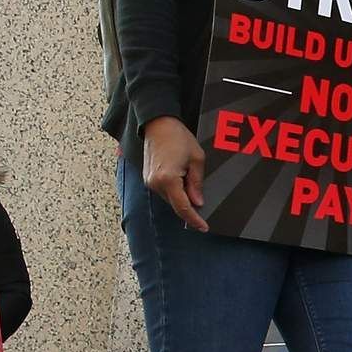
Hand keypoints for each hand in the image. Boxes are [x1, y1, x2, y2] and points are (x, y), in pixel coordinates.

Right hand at [141, 116, 208, 231]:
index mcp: (168, 180)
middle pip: (176, 203)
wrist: (158, 124)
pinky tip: (182, 176)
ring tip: (189, 173)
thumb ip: (196, 183)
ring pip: (170, 198)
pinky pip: (164, 190)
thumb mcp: (197, 159)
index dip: (194, 219)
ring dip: (182, 194)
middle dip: (190, 203)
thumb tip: (197, 203)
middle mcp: (155, 184)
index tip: (203, 227)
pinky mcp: (147, 178)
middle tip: (201, 193)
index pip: (183, 208)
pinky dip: (175, 189)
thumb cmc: (179, 138)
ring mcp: (149, 182)